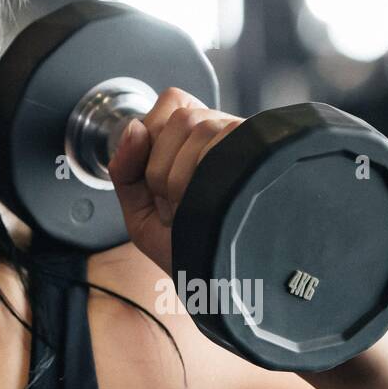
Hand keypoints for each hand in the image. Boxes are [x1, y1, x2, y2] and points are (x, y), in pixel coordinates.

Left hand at [107, 87, 243, 276]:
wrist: (223, 288)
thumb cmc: (187, 250)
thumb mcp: (140, 210)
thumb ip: (125, 168)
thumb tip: (131, 127)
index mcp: (201, 139)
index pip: (173, 101)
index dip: (153, 137)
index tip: (156, 181)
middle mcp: (229, 134)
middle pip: (179, 117)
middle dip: (160, 167)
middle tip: (175, 205)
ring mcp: (248, 145)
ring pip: (196, 127)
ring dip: (177, 179)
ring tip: (191, 210)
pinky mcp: (262, 157)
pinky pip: (219, 144)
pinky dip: (195, 181)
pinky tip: (205, 207)